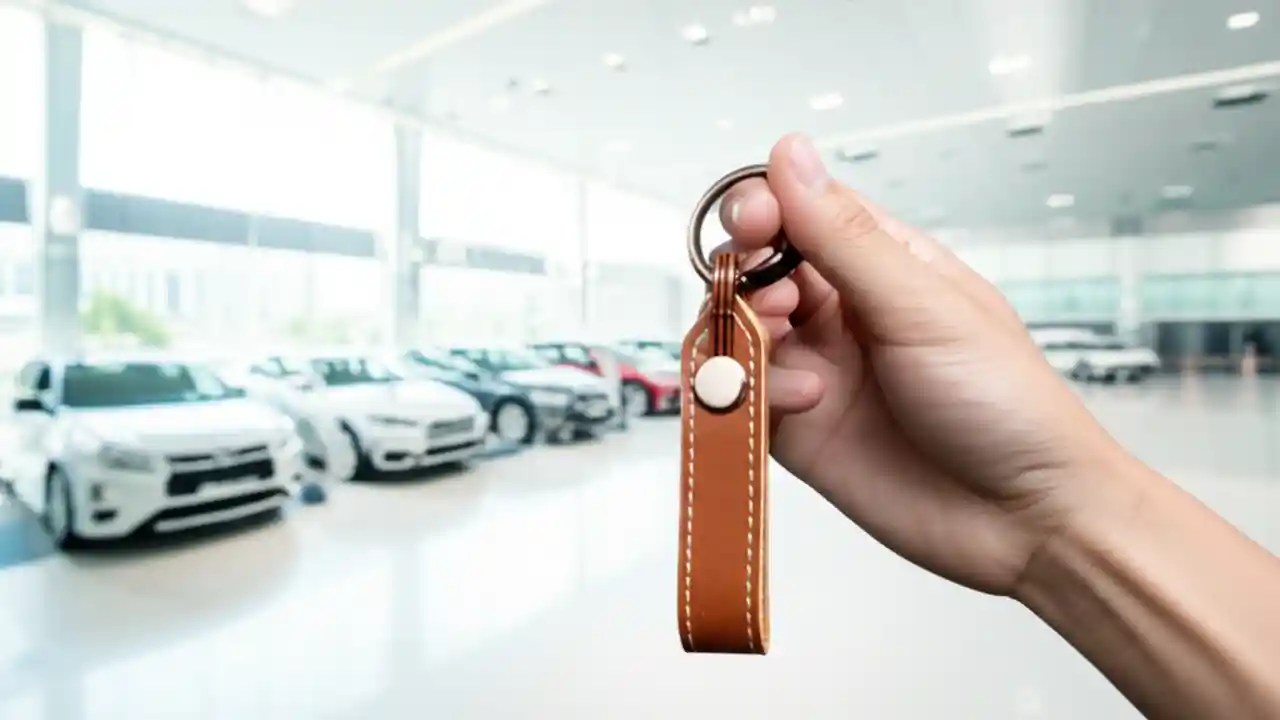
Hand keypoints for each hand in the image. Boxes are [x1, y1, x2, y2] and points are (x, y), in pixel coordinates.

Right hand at [718, 134, 1131, 594]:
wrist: (1025, 520)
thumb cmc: (1006, 403)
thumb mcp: (922, 306)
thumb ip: (844, 236)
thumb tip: (790, 154)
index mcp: (881, 264)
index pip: (798, 209)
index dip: (763, 207)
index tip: (754, 221)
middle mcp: (841, 312)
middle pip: (753, 268)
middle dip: (744, 274)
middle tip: (770, 298)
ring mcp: (817, 369)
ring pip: (736, 331)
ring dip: (745, 335)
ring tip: (788, 354)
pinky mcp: (796, 430)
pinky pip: (740, 397)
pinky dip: (752, 393)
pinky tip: (805, 403)